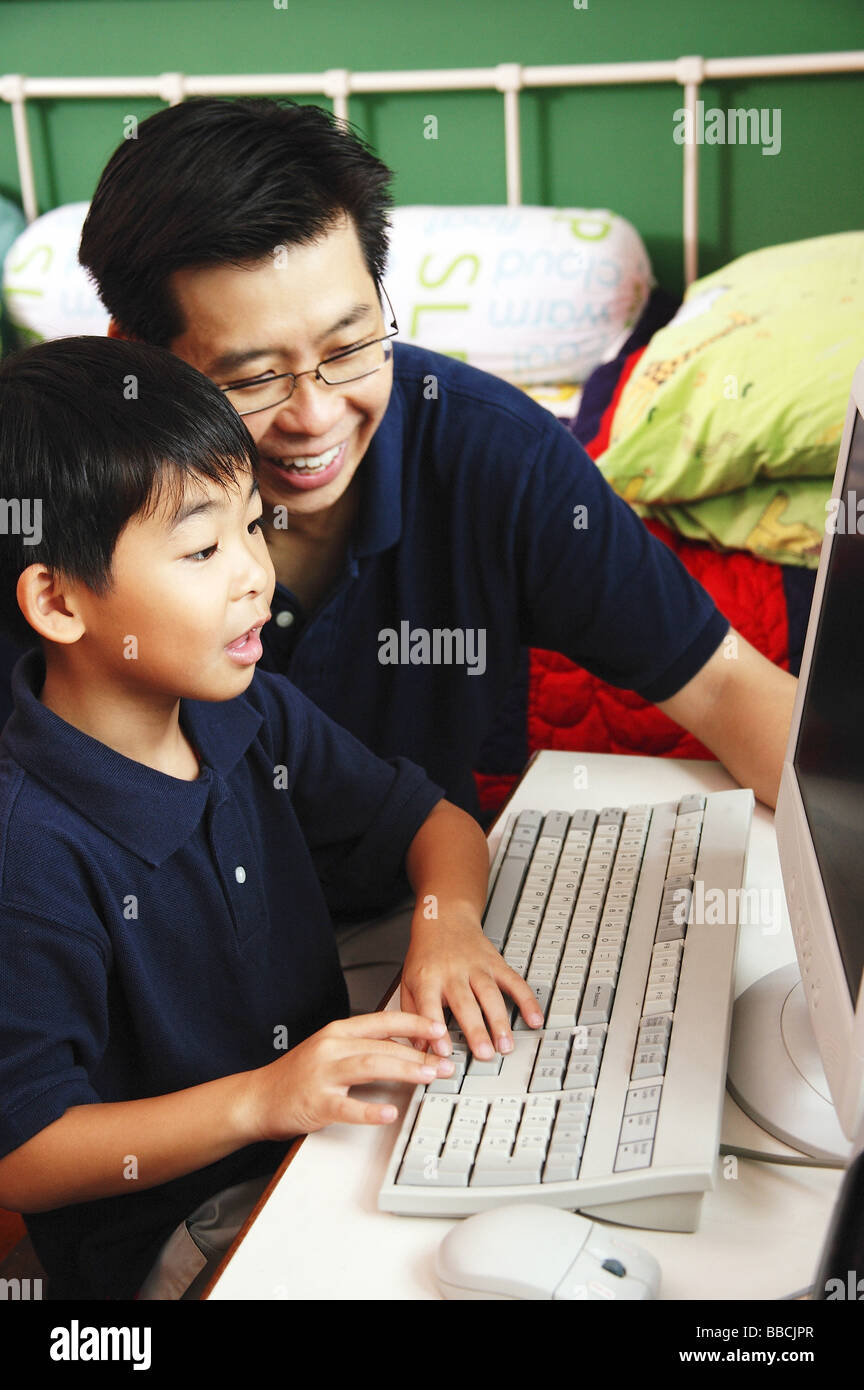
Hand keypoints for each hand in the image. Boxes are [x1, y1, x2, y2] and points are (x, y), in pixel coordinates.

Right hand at [247, 1012, 454, 1140]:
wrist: (258, 1098)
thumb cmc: (297, 1076)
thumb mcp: (330, 1050)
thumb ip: (363, 1047)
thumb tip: (404, 1049)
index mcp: (338, 1032)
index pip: (382, 1021)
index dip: (414, 1022)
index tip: (439, 1028)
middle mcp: (331, 1048)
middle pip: (382, 1045)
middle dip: (419, 1052)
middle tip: (446, 1062)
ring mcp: (323, 1075)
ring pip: (369, 1065)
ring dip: (404, 1069)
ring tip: (429, 1076)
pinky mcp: (316, 1102)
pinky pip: (347, 1106)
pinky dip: (370, 1109)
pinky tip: (389, 1112)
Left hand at [400, 909, 543, 1059]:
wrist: (444, 917)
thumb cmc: (425, 954)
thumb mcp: (408, 980)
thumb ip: (412, 1013)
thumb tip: (419, 1047)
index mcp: (428, 979)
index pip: (429, 1007)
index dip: (436, 1030)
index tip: (444, 1052)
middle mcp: (453, 973)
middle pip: (465, 1003)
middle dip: (476, 1030)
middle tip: (484, 1054)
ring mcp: (477, 967)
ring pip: (490, 995)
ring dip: (500, 1021)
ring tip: (506, 1045)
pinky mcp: (495, 963)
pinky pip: (514, 982)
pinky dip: (526, 1000)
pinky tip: (535, 1018)